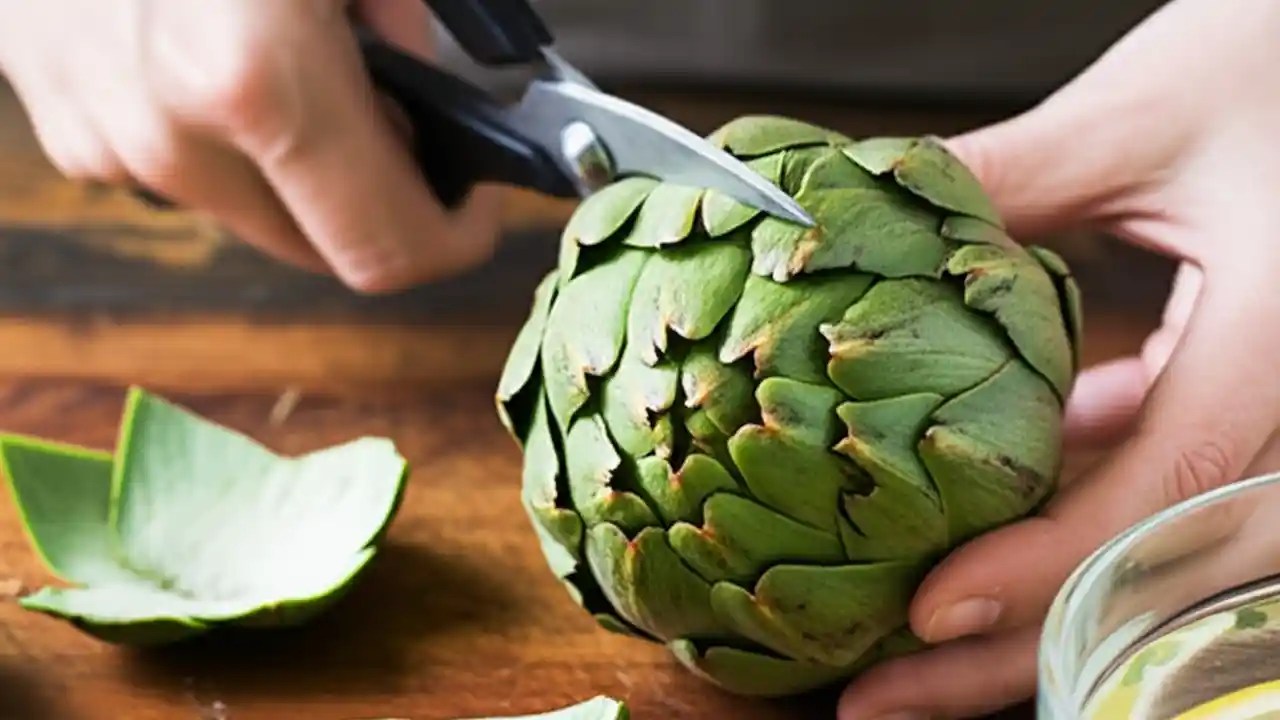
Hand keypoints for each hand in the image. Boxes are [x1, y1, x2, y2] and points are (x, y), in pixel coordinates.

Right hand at [0, 1, 501, 291]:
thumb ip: (407, 26)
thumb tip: (424, 102)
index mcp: (251, 79)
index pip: (386, 251)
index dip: (450, 238)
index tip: (472, 200)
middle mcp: (165, 132)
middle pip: (315, 244)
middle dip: (375, 193)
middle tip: (399, 106)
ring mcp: (99, 131)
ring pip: (245, 207)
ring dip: (298, 161)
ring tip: (303, 46)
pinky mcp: (56, 112)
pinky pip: (177, 160)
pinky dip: (224, 129)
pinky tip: (227, 42)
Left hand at [838, 0, 1279, 715]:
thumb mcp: (1143, 111)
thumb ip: (997, 187)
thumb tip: (839, 228)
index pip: (1164, 497)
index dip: (1041, 570)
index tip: (921, 617)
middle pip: (1160, 573)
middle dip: (1022, 648)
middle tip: (879, 701)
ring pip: (1161, 545)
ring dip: (1037, 587)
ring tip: (912, 632)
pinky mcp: (1270, 385)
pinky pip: (1176, 477)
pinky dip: (1084, 498)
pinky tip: (999, 491)